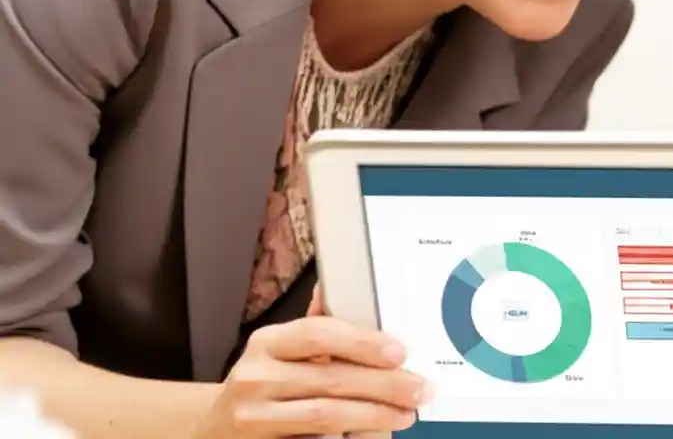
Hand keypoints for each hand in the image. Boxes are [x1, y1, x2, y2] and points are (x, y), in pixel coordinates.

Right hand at [192, 287, 429, 437]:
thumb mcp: (281, 349)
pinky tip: (374, 435)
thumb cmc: (265, 382)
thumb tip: (338, 283)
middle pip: (330, 379)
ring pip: (325, 415)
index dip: (362, 343)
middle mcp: (255, 378)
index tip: (401, 352)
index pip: (317, 335)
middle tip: (421, 390)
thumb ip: (315, 324)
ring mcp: (253, 418)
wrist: (216, 429)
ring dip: (375, 415)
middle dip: (384, 386)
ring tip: (407, 413)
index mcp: (266, 342)